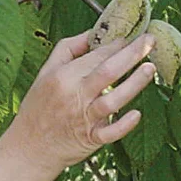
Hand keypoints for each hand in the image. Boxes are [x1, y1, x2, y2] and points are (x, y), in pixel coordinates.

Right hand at [3, 29, 156, 179]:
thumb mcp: (46, 72)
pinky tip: (137, 114)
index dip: (117, 45)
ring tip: (150, 69)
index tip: (131, 37)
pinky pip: (110, 133)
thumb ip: (69, 49)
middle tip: (150, 41)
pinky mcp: (91, 139)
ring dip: (134, 84)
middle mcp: (75, 96)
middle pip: (108, 71)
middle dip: (132, 54)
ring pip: (113, 100)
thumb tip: (93, 33)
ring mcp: (84, 119)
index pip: (96, 55)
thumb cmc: (39, 108)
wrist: (29, 147)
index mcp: (64, 77)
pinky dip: (124, 124)